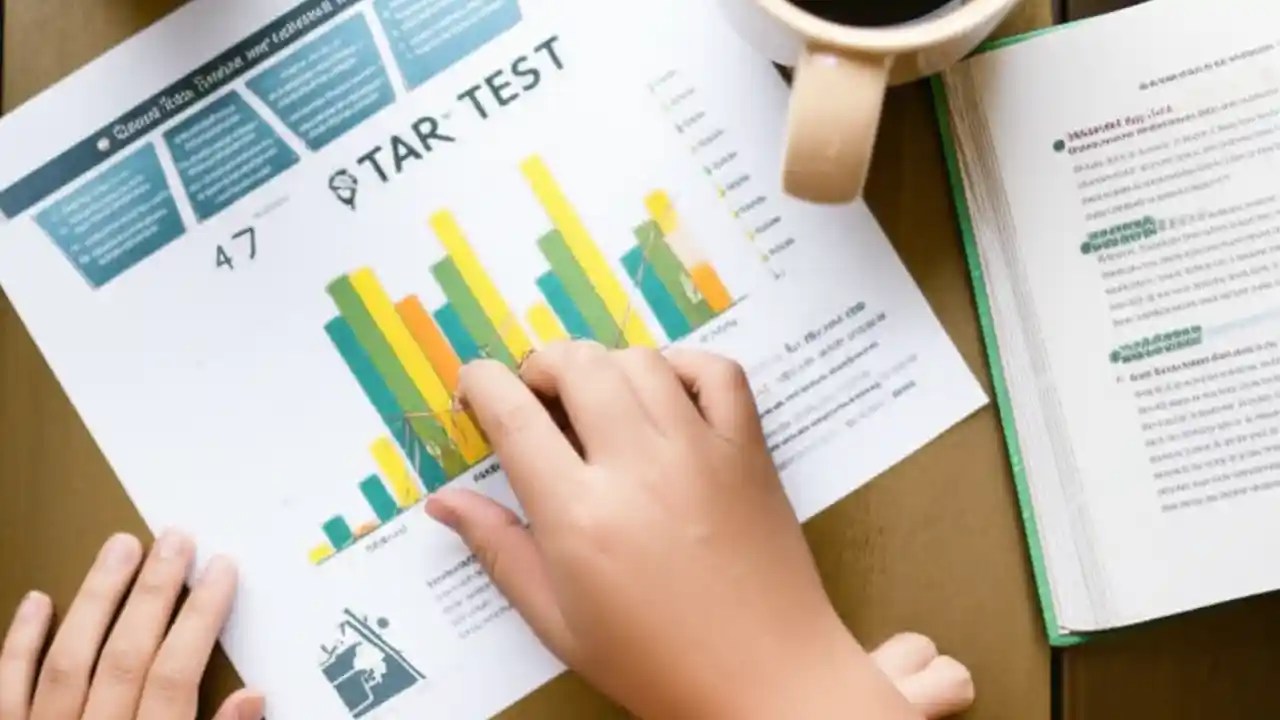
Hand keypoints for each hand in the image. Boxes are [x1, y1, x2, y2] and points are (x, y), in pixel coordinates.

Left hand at [0, 533, 262, 719]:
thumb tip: (253, 697)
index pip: (177, 674)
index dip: (201, 617)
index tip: (221, 572)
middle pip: (127, 655)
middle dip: (155, 591)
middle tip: (176, 540)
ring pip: (70, 659)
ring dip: (98, 598)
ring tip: (122, 548)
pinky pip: (9, 688)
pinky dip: (20, 643)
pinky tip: (38, 600)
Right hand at [427, 343, 972, 718]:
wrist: (765, 680)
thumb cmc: (654, 662)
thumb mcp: (558, 621)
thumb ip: (499, 550)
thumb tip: (444, 501)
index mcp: (580, 514)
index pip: (514, 414)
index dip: (481, 384)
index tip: (474, 384)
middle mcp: (638, 466)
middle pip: (576, 365)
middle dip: (540, 365)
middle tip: (535, 395)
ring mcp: (700, 450)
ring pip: (640, 361)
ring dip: (604, 365)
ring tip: (596, 398)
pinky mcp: (749, 450)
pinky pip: (718, 372)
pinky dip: (684, 365)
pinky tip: (665, 391)